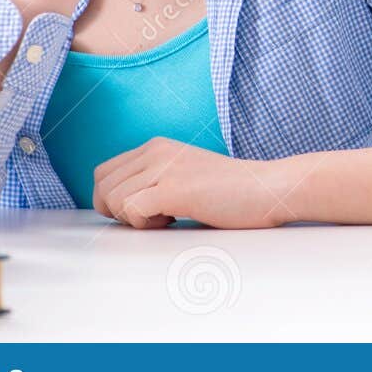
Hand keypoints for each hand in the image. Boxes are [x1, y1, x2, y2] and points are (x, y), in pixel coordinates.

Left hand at [92, 138, 297, 228]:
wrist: (268, 189)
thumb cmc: (232, 192)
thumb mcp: (184, 175)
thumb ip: (153, 180)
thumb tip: (117, 205)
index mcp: (157, 147)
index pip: (103, 173)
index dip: (113, 200)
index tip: (143, 209)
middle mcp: (157, 151)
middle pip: (102, 187)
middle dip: (119, 212)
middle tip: (154, 216)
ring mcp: (165, 167)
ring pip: (113, 200)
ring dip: (135, 218)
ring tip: (168, 216)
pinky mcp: (174, 187)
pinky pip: (131, 210)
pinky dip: (145, 224)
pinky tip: (173, 219)